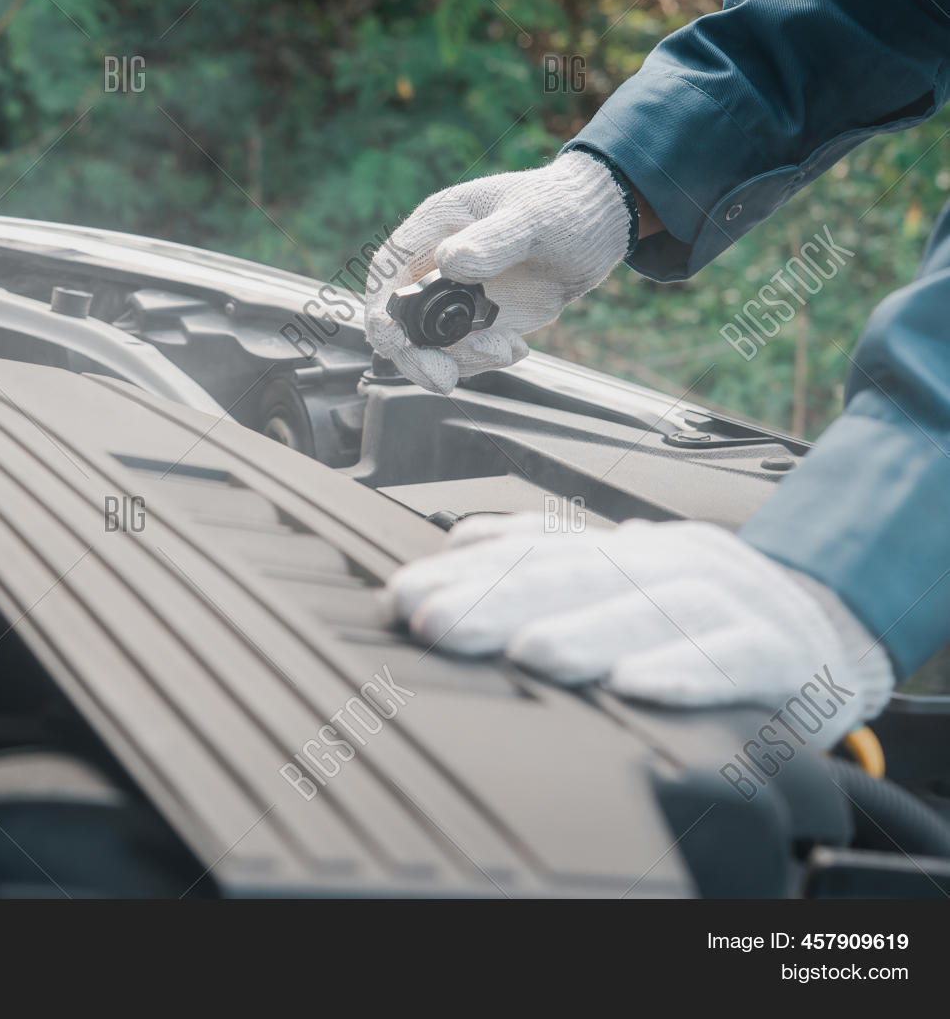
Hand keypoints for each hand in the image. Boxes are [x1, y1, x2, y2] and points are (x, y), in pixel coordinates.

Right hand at [365, 149, 632, 393]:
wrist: (597, 230)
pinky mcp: (478, 322)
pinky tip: (516, 349)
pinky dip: (484, 361)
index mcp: (434, 229)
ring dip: (461, 361)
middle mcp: (434, 266)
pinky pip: (464, 355)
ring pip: (430, 346)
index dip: (380, 308)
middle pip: (399, 321)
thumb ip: (492, 241)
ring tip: (507, 349)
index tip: (392, 337)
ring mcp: (454, 297)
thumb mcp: (532, 219)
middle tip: (443, 378)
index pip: (387, 273)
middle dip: (416, 355)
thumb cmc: (562, 208)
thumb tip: (448, 262)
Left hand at [388, 515, 895, 746]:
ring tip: (528, 654)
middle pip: (576, 577)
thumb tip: (460, 540)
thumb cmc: (705, 609)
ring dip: (585, 632)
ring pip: (650, 611)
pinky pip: (732, 658)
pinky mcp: (781, 652)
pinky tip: (638, 687)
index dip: (464, 576)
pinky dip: (686, 671)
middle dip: (498, 600)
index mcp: (621, 549)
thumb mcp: (623, 572)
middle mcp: (666, 563)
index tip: (403, 598)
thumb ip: (547, 555)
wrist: (824, 626)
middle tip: (436, 623)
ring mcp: (727, 602)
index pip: (531, 555)